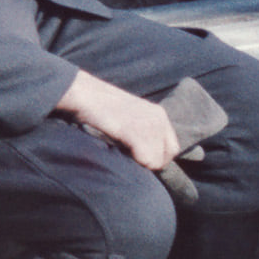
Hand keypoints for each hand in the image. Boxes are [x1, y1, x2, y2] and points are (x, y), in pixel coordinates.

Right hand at [55, 71, 181, 170]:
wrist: (85, 95)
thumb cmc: (102, 107)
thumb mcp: (132, 115)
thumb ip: (144, 131)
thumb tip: (149, 156)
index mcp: (160, 114)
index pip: (172, 148)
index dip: (157, 157)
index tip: (139, 156)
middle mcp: (159, 119)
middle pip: (167, 157)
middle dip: (151, 163)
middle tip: (131, 157)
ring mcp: (149, 125)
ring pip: (156, 162)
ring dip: (140, 163)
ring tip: (123, 151)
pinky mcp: (137, 132)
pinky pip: (147, 160)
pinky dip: (135, 163)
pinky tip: (121, 150)